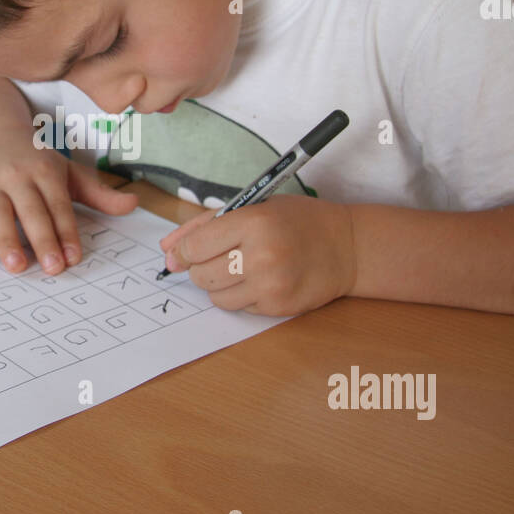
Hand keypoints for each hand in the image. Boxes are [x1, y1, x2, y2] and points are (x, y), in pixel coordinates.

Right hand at [0, 132, 137, 274]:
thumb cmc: (37, 159)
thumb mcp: (69, 171)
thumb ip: (99, 193)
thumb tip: (133, 205)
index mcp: (46, 170)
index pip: (59, 205)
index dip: (67, 231)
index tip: (74, 256)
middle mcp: (18, 176)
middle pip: (31, 210)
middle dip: (42, 239)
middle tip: (52, 268)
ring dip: (6, 240)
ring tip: (16, 265)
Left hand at [157, 194, 356, 316]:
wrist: (347, 247)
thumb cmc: (297, 221)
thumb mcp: (254, 206)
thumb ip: (205, 225)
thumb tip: (166, 251)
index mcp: (253, 222)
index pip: (194, 247)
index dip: (185, 250)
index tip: (190, 250)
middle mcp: (261, 255)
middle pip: (200, 274)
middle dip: (201, 267)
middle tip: (221, 257)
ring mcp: (271, 285)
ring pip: (215, 296)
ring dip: (219, 284)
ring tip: (241, 268)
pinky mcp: (278, 307)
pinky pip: (239, 307)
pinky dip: (241, 296)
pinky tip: (261, 280)